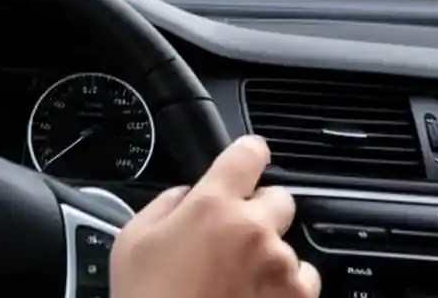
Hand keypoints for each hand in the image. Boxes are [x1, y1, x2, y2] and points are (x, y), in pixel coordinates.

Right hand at [111, 135, 319, 297]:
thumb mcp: (132, 241)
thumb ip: (167, 204)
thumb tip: (188, 196)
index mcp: (214, 206)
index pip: (250, 152)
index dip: (248, 155)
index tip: (248, 162)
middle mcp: (254, 230)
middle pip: (279, 199)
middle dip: (259, 214)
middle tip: (232, 242)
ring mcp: (281, 268)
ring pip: (290, 246)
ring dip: (270, 257)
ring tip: (237, 284)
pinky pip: (304, 282)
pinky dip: (285, 289)